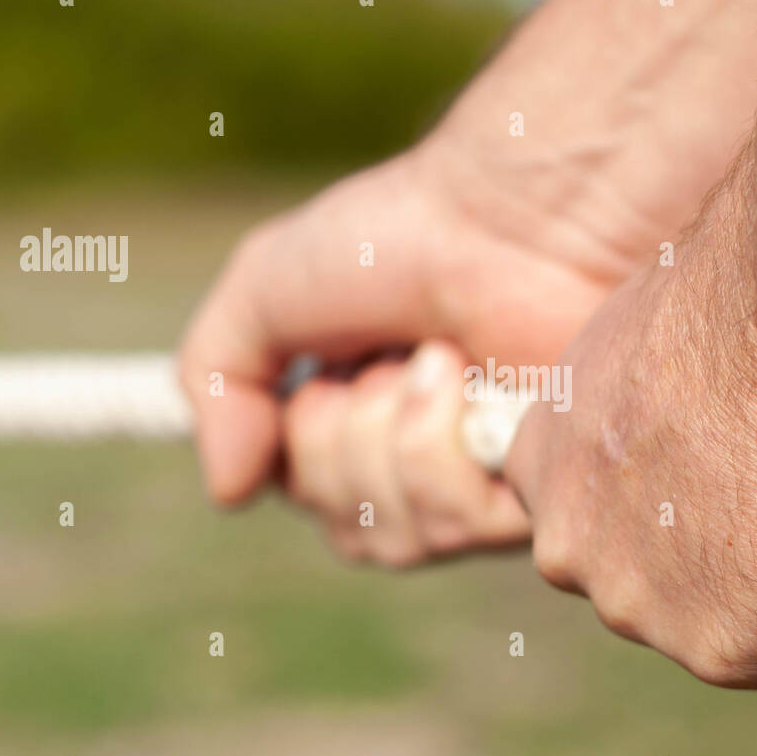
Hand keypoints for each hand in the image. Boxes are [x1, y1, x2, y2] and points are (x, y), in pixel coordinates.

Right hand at [178, 0, 756, 563]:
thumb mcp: (264, 289)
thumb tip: (228, 492)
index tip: (316, 376)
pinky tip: (463, 376)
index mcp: (377, 421)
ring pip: (400, 540)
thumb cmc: (397, 236)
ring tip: (433, 355)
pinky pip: (458, 525)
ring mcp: (493, 478)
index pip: (317, 501)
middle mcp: (437, 460)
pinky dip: (434, 442)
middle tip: (378, 357)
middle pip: (354, 532)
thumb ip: (216, 383)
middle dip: (340, 439)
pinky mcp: (540, 490)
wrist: (504, 215)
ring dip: (389, 434)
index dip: (302, 450)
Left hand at [504, 233, 756, 692]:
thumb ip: (664, 419)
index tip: (754, 472)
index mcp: (548, 463)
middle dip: (740, 553)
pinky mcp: (727, 650)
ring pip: (750, 626)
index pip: (616, 520)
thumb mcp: (665, 353)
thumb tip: (725, 436)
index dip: (697, 502)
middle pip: (672, 582)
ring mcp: (645, 611)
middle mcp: (573, 551)